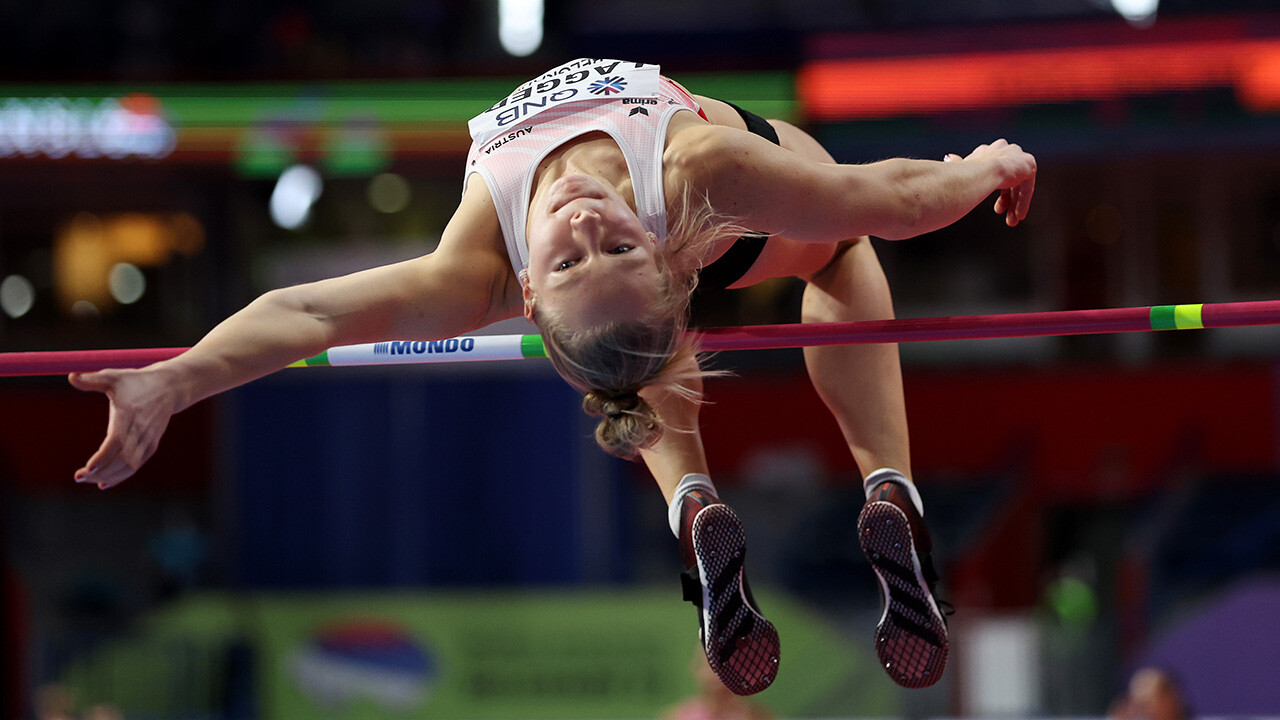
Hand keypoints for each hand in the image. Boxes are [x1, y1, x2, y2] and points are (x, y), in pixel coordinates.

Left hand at [69, 367, 179, 488]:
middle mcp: (140, 430)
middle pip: (121, 459)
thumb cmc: (136, 381)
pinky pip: (135, 466)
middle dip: (100, 472)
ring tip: (87, 479)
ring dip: (108, 476)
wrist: (170, 387)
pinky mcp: (151, 445)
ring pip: (129, 466)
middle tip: (78, 477)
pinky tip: (103, 483)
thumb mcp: (114, 376)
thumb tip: (71, 376)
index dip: (102, 457)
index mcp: (129, 414)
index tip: (86, 468)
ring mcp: (148, 439)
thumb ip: (92, 379)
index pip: (116, 441)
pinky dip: (120, 477)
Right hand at [949, 139, 1036, 226]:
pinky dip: (1023, 202)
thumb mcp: (958, 170)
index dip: (992, 185)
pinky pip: (1027, 187)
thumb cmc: (961, 176)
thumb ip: (957, 164)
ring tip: (1011, 220)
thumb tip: (949, 157)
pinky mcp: (1028, 164)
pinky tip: (1018, 215)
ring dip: (1015, 204)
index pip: (994, 168)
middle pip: (1009, 177)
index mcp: (987, 150)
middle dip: (1006, 199)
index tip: (992, 203)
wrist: (976, 174)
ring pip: (1018, 184)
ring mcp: (1018, 156)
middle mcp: (1004, 149)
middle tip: (1001, 214)